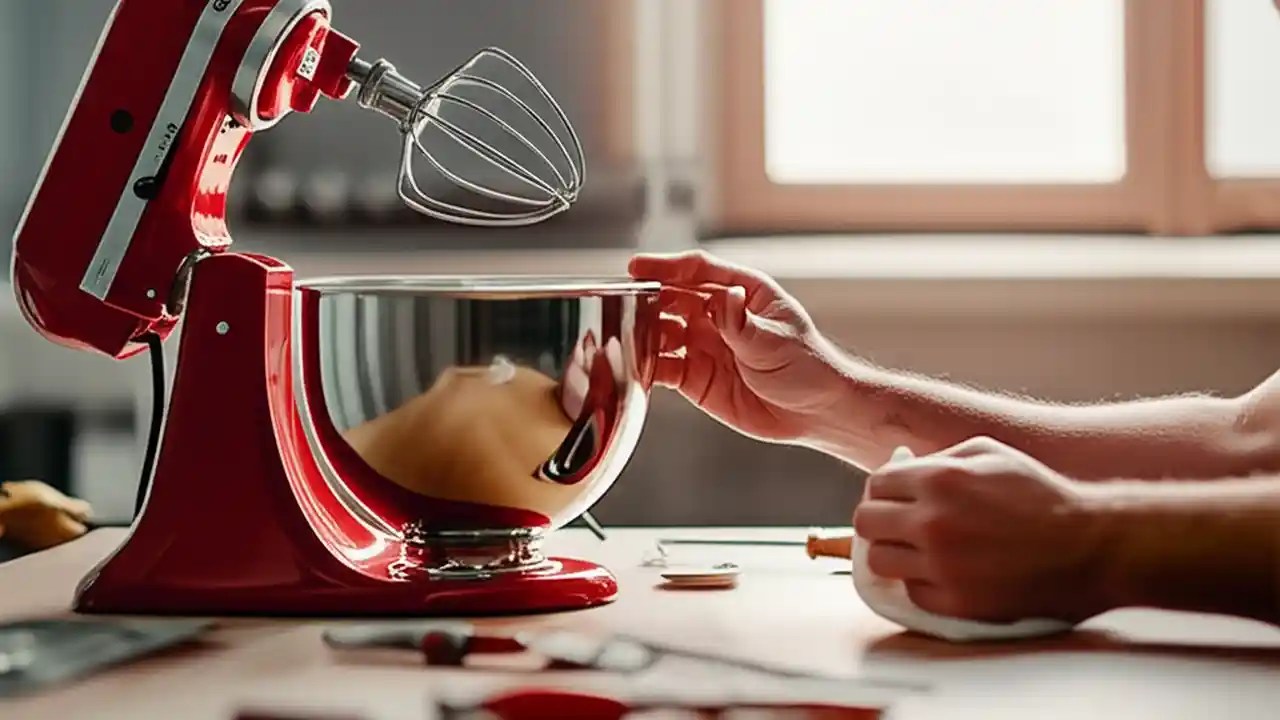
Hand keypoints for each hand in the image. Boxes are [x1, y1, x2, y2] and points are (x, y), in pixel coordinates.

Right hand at [628, 250, 846, 444]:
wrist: (815, 413)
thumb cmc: (807, 366)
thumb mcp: (776, 340)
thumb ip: (743, 323)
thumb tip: (725, 298)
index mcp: (741, 292)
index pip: (698, 270)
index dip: (666, 266)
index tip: (637, 267)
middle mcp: (717, 315)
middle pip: (672, 298)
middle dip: (647, 300)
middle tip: (623, 305)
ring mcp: (703, 346)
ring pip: (661, 332)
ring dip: (643, 334)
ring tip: (625, 337)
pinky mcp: (695, 378)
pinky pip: (662, 368)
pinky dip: (646, 366)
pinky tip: (634, 366)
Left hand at [853, 436, 1111, 622]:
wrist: (1089, 546)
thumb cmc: (1041, 495)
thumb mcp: (990, 454)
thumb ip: (939, 459)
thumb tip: (900, 470)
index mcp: (939, 479)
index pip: (876, 484)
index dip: (886, 490)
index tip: (899, 498)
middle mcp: (933, 522)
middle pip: (866, 522)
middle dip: (881, 520)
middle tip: (900, 524)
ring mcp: (942, 566)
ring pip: (879, 561)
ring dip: (896, 553)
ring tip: (919, 549)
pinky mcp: (956, 602)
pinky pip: (912, 592)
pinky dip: (924, 583)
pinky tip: (946, 572)